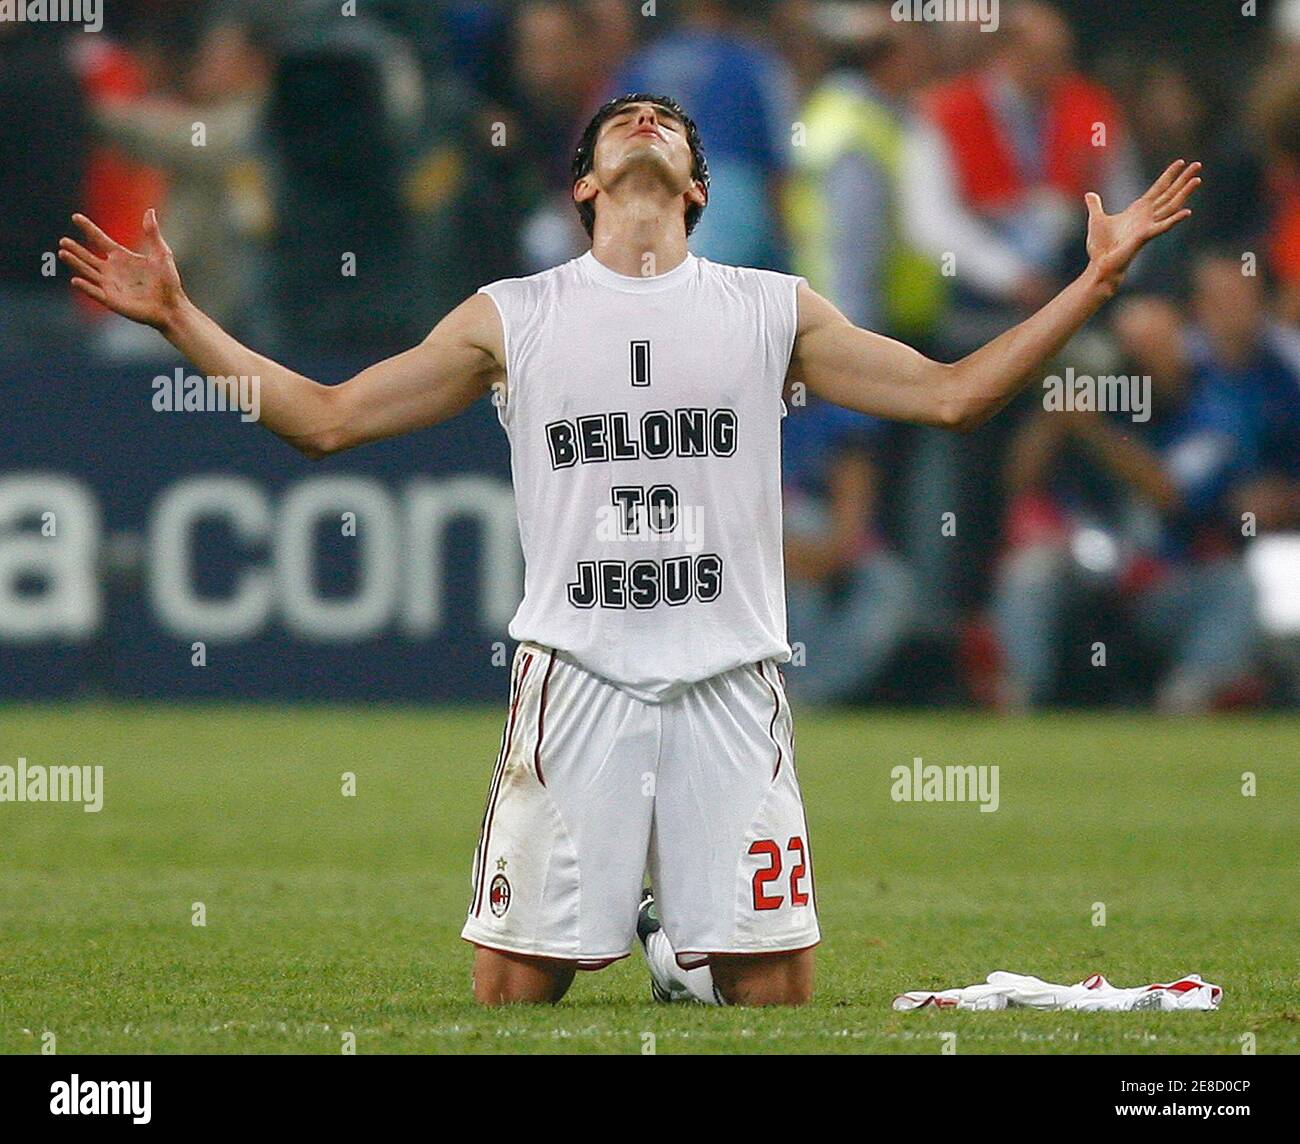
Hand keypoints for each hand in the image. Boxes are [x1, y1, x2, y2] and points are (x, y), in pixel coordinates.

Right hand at [59, 209, 185, 330]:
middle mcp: (112, 270)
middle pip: (88, 257)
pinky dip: (85, 287)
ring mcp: (110, 285)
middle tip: (63, 241)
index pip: (100, 240)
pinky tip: (75, 279)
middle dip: (75, 249)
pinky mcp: (111, 300)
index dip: (88, 229)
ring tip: (62, 253)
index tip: (76, 217)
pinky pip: (95, 292)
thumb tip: (150, 211)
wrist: (172, 306)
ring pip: (87, 272)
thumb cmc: (168, 281)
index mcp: (122, 257)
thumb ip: (152, 233)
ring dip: (75, 263)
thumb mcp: (161, 254)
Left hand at [1084, 160, 1200, 288]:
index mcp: (1138, 210)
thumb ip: (1096, 206)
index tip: (1181, 162)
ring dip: (1184, 193)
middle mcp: (1147, 216)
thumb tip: (1089, 194)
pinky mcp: (1145, 237)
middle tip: (1198, 164)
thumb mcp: (1097, 220)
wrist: (1100, 264)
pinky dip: (1174, 220)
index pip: (1158, 188)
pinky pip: (1162, 227)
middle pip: (1169, 193)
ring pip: (1171, 206)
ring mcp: (1148, 226)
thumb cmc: (1101, 246)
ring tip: (1197, 180)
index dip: (1169, 175)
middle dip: (1183, 179)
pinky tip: (1187, 212)